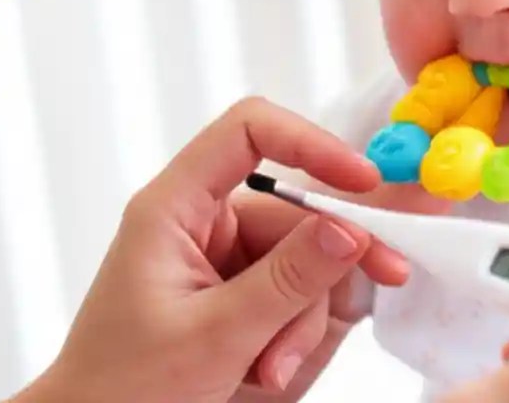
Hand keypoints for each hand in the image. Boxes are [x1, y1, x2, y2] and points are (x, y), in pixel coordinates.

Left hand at [14, 97, 407, 402]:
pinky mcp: (234, 295)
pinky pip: (290, 296)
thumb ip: (287, 281)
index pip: (247, 132)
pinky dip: (290, 335)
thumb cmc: (125, 389)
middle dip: (318, 273)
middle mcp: (198, 222)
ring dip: (300, 322)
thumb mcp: (215, 336)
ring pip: (301, 262)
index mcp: (173, 208)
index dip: (310, 142)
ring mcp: (218, 260)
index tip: (363, 182)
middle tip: (384, 283)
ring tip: (268, 373)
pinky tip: (265, 372)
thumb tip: (349, 229)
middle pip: (292, 213)